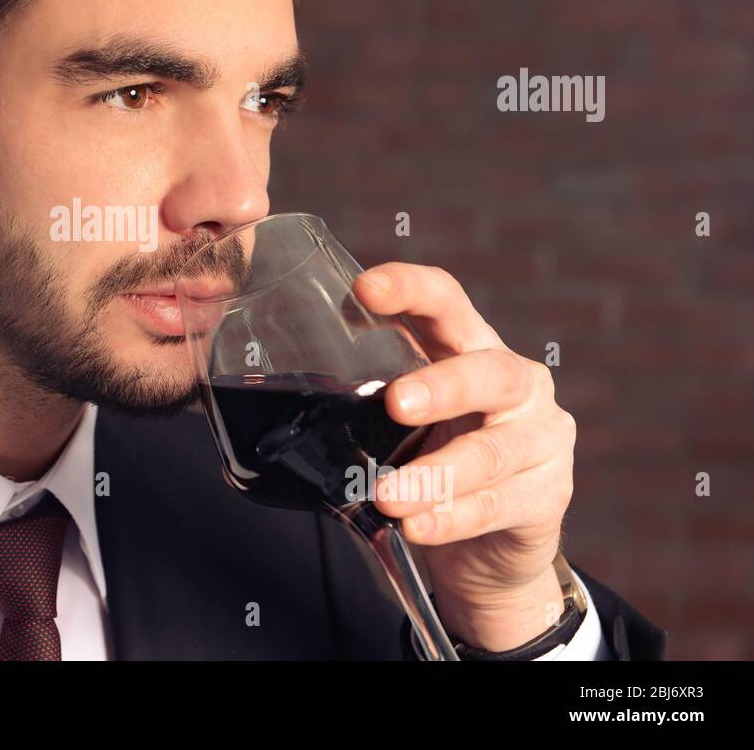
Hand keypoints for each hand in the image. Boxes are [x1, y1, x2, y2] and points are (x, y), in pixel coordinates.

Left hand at [354, 262, 572, 651]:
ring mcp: (542, 438)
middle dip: (442, 386)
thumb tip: (284, 397)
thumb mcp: (400, 421)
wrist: (490, 545)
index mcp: (472, 348)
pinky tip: (418, 527)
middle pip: (489, 371)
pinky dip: (452, 519)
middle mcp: (518, 384)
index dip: (411, 289)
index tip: (365, 289)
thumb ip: (365, 400)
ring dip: (436, 475)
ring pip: (491, 451)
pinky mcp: (549, 494)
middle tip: (396, 403)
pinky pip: (500, 506)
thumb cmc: (431, 460)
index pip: (448, 302)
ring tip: (388, 497)